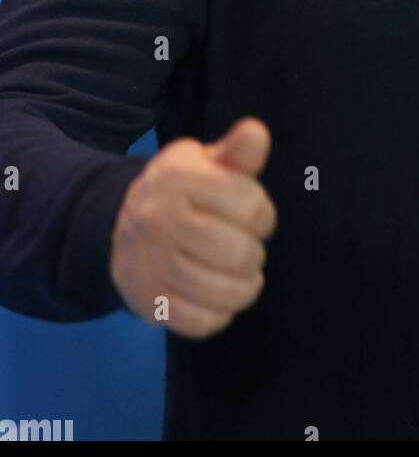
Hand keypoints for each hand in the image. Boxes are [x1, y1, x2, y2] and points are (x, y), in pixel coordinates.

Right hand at [109, 118, 276, 338]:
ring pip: (225, 292)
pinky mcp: (148, 303)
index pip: (248, 206)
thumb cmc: (180, 191)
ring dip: (246, 287)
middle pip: (239, 253)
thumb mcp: (203, 162)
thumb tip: (257, 133)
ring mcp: (150, 265)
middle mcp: (160, 220)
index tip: (253, 217)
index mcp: (179, 179)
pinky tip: (219, 295)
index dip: (263, 216)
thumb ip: (236, 151)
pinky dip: (221, 314)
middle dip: (255, 254)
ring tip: (242, 275)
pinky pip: (203, 323)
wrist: (116, 225)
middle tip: (246, 249)